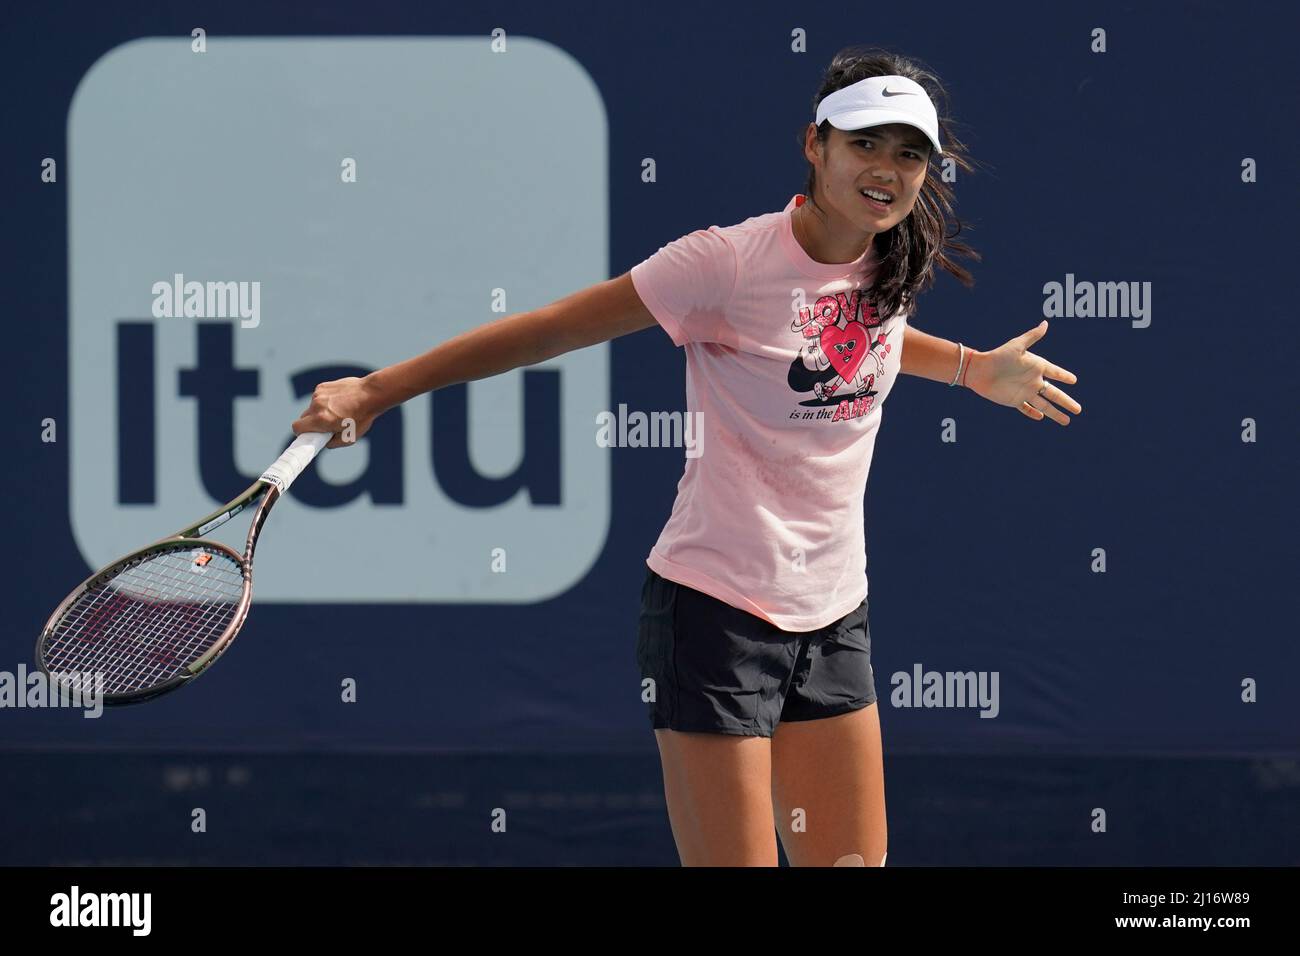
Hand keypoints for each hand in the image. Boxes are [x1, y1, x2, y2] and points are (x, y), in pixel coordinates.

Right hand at [291, 375, 386, 447]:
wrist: (370, 394)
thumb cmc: (362, 417)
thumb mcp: (350, 438)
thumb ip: (332, 443)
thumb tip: (324, 443)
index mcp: (321, 419)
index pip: (297, 427)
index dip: (301, 433)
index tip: (307, 435)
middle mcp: (316, 406)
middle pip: (303, 417)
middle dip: (311, 423)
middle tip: (325, 425)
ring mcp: (318, 394)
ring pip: (312, 407)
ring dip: (319, 411)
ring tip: (338, 411)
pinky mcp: (322, 386)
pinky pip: (318, 397)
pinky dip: (324, 401)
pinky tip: (338, 401)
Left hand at [966, 321, 1080, 424]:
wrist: (979, 370)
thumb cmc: (998, 356)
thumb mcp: (1017, 345)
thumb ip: (1032, 336)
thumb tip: (1045, 323)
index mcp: (1036, 366)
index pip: (1055, 372)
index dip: (1064, 376)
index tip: (1074, 380)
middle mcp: (1033, 380)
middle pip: (1054, 394)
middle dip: (1066, 402)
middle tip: (1079, 410)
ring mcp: (1024, 392)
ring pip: (1044, 405)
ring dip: (1055, 413)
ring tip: (1067, 421)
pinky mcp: (1014, 401)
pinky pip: (1026, 409)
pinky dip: (1033, 413)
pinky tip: (1041, 417)